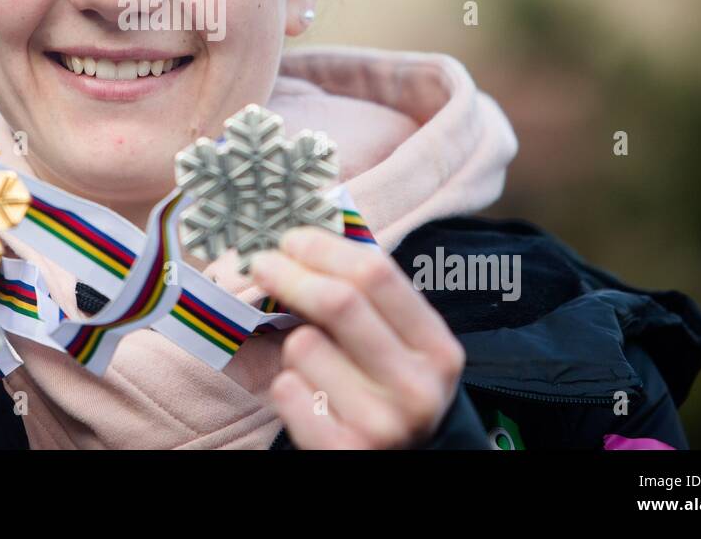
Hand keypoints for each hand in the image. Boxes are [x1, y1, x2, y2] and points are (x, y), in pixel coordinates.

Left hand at [248, 226, 465, 448]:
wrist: (404, 463)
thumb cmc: (389, 390)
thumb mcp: (401, 345)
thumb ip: (369, 296)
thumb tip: (309, 237)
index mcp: (437, 349)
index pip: (377, 274)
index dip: (325, 248)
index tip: (292, 238)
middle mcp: (417, 389)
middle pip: (338, 302)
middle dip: (290, 273)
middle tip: (263, 263)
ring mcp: (382, 425)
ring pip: (303, 346)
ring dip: (294, 343)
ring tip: (313, 361)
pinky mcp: (342, 451)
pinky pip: (287, 390)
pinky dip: (287, 385)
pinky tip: (309, 396)